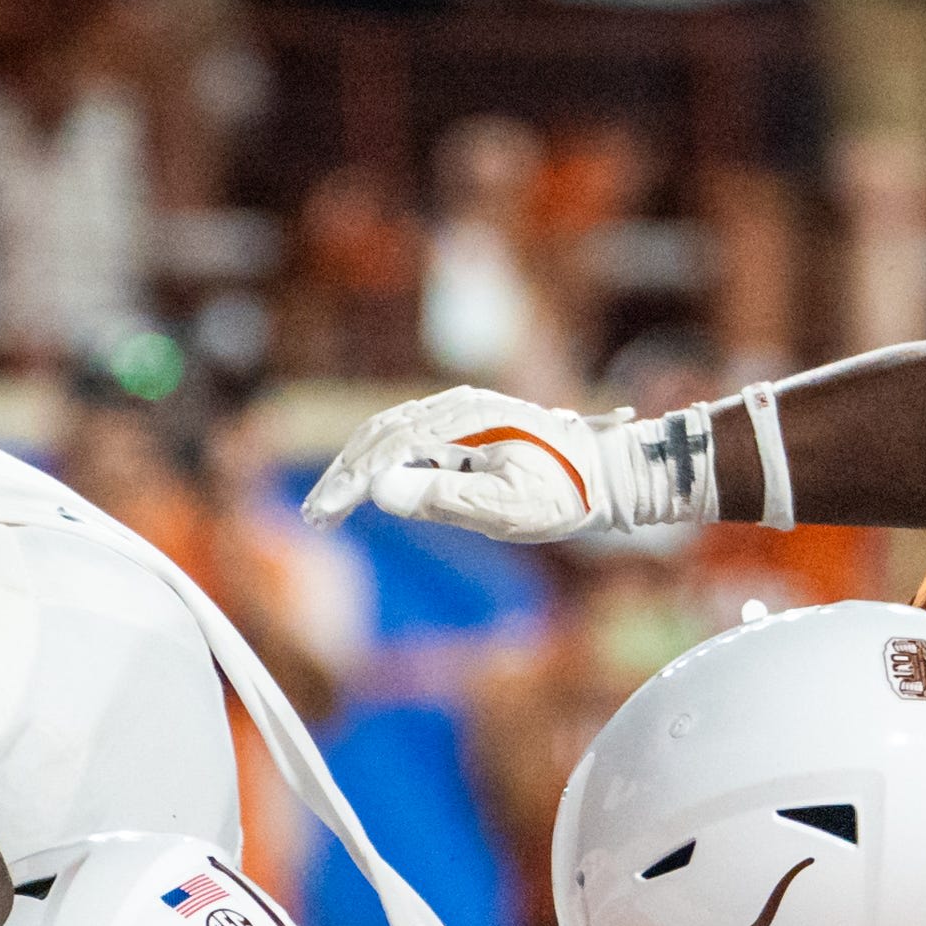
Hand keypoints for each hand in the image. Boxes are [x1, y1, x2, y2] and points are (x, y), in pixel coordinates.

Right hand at [302, 387, 647, 540]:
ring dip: (354, 467)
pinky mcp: (462, 426)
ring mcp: (459, 412)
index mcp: (465, 421)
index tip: (324, 517)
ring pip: (387, 431)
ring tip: (328, 508)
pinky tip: (364, 487)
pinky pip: (406, 435)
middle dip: (342, 476)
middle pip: (379, 433)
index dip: (351, 484)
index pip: (388, 448)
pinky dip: (377, 460)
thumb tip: (383, 491)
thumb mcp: (509, 509)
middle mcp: (457, 407)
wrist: (609, 472)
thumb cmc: (566, 494)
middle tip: (316, 518)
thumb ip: (446, 498)